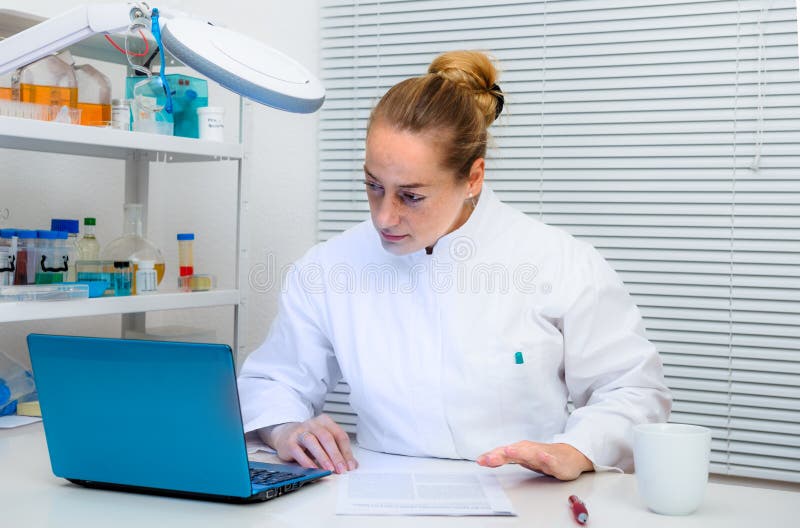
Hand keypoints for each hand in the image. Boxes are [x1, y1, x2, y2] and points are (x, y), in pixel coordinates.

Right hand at [258, 414, 357, 473]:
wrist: (284, 435)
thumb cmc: (308, 440)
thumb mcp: (324, 442)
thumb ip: (338, 451)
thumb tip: (352, 465)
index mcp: (325, 422)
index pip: (339, 435)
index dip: (346, 452)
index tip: (351, 466)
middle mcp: (313, 424)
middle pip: (327, 437)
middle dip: (336, 455)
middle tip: (341, 469)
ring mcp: (300, 431)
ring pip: (312, 441)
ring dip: (322, 457)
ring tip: (329, 469)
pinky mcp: (289, 441)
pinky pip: (298, 451)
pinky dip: (306, 461)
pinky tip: (313, 469)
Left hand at [476, 441, 592, 480]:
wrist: (568, 455)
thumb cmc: (541, 456)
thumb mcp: (520, 458)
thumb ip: (503, 459)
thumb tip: (482, 459)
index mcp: (519, 450)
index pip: (503, 453)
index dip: (491, 457)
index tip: (480, 461)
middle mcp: (529, 450)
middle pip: (513, 452)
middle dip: (500, 455)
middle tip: (489, 459)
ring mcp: (542, 455)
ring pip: (530, 453)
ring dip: (519, 452)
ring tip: (509, 452)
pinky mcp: (555, 461)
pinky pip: (550, 459)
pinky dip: (546, 457)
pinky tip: (542, 456)